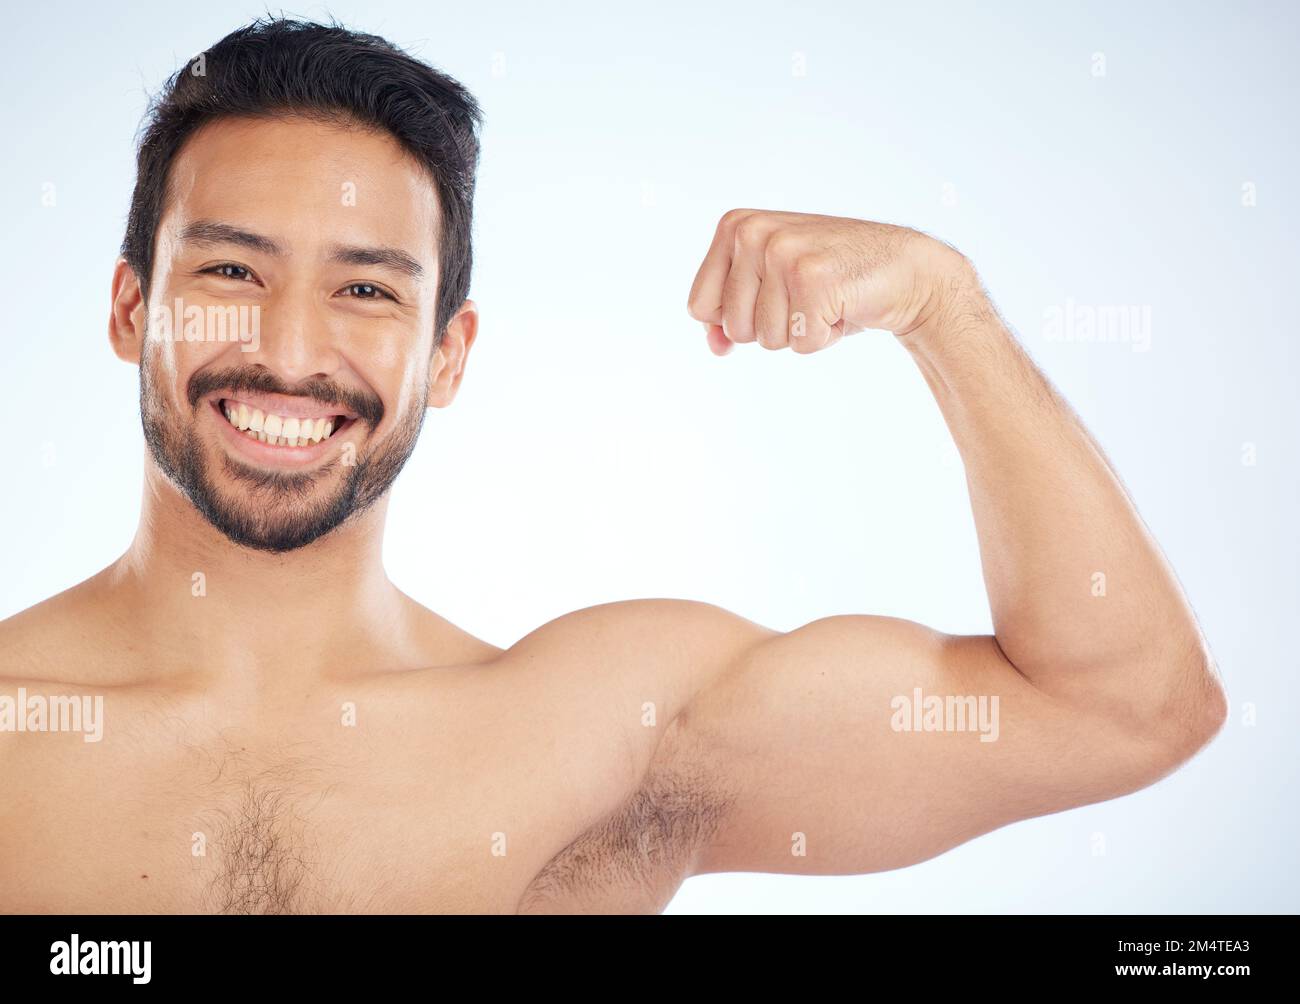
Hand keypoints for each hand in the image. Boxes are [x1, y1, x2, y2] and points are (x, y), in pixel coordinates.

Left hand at [686, 209, 970, 355]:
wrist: (903, 270)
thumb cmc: (831, 283)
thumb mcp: (771, 291)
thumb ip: (730, 314)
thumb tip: (715, 345)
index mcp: (733, 226)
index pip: (699, 308)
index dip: (736, 319)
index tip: (773, 295)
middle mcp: (752, 232)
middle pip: (733, 328)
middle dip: (773, 328)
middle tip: (806, 297)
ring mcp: (782, 251)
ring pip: (766, 339)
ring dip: (800, 332)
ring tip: (825, 299)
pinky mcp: (813, 278)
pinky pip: (800, 343)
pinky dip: (825, 337)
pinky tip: (843, 306)